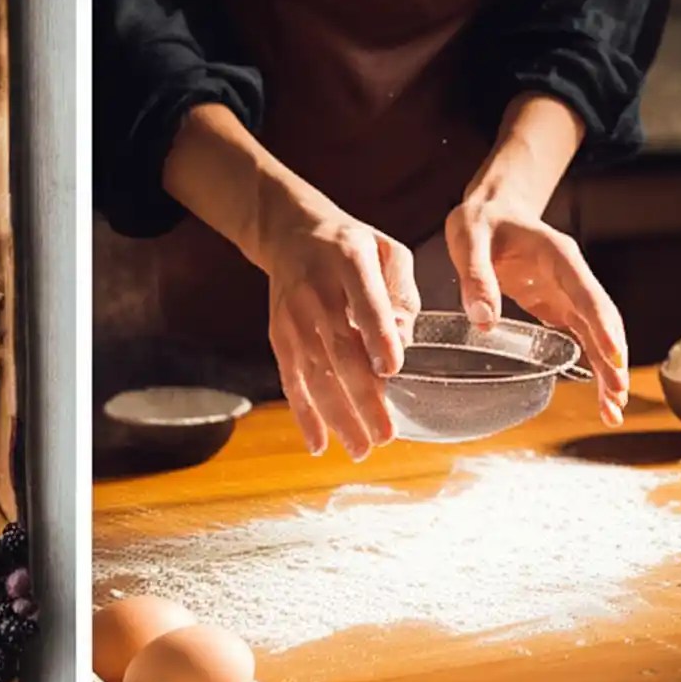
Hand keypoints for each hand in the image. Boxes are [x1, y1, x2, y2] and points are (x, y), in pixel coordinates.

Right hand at [158, 104, 418, 457]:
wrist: (290, 233)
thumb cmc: (351, 245)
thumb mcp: (387, 250)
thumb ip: (402, 294)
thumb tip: (401, 344)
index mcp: (349, 261)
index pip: (364, 302)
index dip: (376, 336)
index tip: (392, 370)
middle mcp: (316, 292)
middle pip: (338, 350)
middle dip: (362, 397)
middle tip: (385, 435)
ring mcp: (292, 316)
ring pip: (313, 374)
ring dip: (336, 416)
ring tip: (361, 449)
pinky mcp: (278, 335)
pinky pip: (290, 380)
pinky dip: (303, 414)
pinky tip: (319, 444)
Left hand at [446, 197, 629, 425]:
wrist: (492, 209)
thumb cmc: (480, 220)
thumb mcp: (468, 238)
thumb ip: (476, 276)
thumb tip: (483, 321)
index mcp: (558, 255)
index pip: (586, 293)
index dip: (601, 325)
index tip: (613, 355)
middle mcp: (572, 277)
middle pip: (601, 321)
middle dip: (611, 360)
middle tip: (614, 399)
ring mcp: (568, 293)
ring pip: (595, 335)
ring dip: (605, 371)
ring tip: (611, 410)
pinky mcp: (556, 306)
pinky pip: (579, 338)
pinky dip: (590, 365)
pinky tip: (597, 392)